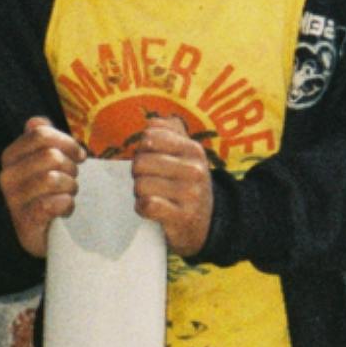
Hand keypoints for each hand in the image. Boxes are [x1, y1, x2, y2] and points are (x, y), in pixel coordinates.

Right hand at [0, 118, 81, 257]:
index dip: (67, 142)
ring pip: (53, 179)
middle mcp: (8, 175)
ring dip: (70, 187)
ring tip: (69, 194)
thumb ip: (41, 140)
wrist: (35, 233)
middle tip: (73, 178)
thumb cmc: (44, 193)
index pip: (41, 134)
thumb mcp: (42, 164)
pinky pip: (54, 203)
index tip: (79, 155)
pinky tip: (65, 209)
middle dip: (71, 167)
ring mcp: (14, 198)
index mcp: (11, 156)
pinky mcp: (25, 220)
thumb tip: (37, 121)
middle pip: (51, 156)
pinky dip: (67, 205)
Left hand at [129, 114, 214, 256]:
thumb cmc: (188, 185)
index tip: (152, 162)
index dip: (143, 150)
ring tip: (154, 196)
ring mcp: (190, 194)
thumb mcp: (187, 155)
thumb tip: (150, 122)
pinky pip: (147, 205)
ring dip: (140, 193)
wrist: (206, 224)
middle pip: (140, 162)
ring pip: (141, 185)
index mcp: (193, 150)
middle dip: (139, 174)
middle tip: (151, 183)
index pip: (149, 137)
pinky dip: (142, 208)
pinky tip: (151, 209)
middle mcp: (194, 170)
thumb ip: (170, 132)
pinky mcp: (181, 217)